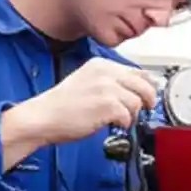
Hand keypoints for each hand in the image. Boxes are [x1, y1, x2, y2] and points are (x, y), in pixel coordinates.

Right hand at [1, 59, 158, 167]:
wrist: (42, 117)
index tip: (146, 96)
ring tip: (118, 119)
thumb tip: (135, 90)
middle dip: (147, 100)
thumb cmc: (61, 106)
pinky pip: (128, 116)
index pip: (138, 71)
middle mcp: (105, 73)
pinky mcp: (107, 105)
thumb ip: (110, 83)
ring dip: (132, 115)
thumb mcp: (88, 83)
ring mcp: (107, 88)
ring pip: (138, 102)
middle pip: (144, 85)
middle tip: (144, 110)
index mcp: (101, 65)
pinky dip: (123, 124)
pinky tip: (112, 124)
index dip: (147, 86)